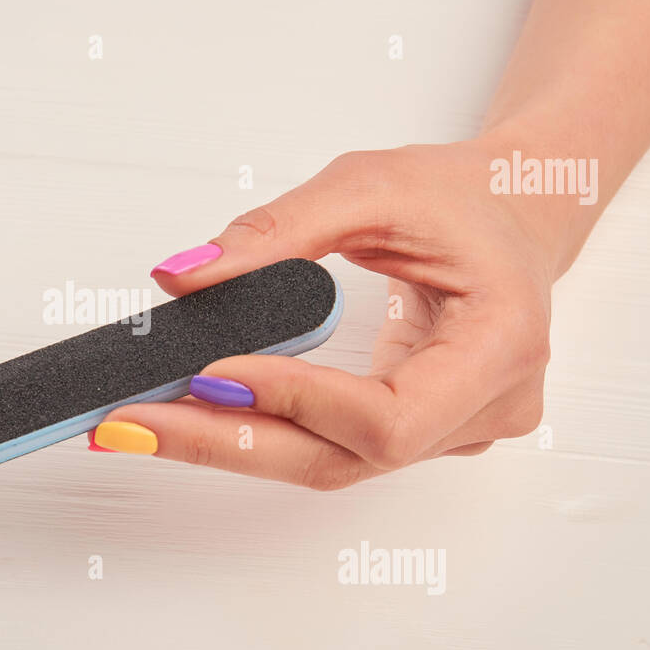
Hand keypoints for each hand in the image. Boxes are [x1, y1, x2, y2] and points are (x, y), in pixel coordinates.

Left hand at [93, 140, 557, 488]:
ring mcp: (453, 434)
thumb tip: (181, 277)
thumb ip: (274, 229)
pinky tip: (195, 418)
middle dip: (227, 441)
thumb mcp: (371, 185)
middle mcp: (485, 411)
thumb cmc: (462, 196)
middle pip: (341, 459)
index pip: (387, 416)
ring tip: (144, 424)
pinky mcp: (419, 435)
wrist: (516, 209)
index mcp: (500, 348)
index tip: (209, 372)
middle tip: (133, 423)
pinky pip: (329, 449)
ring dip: (230, 444)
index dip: (295, 402)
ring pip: (328, 464)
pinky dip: (259, 433)